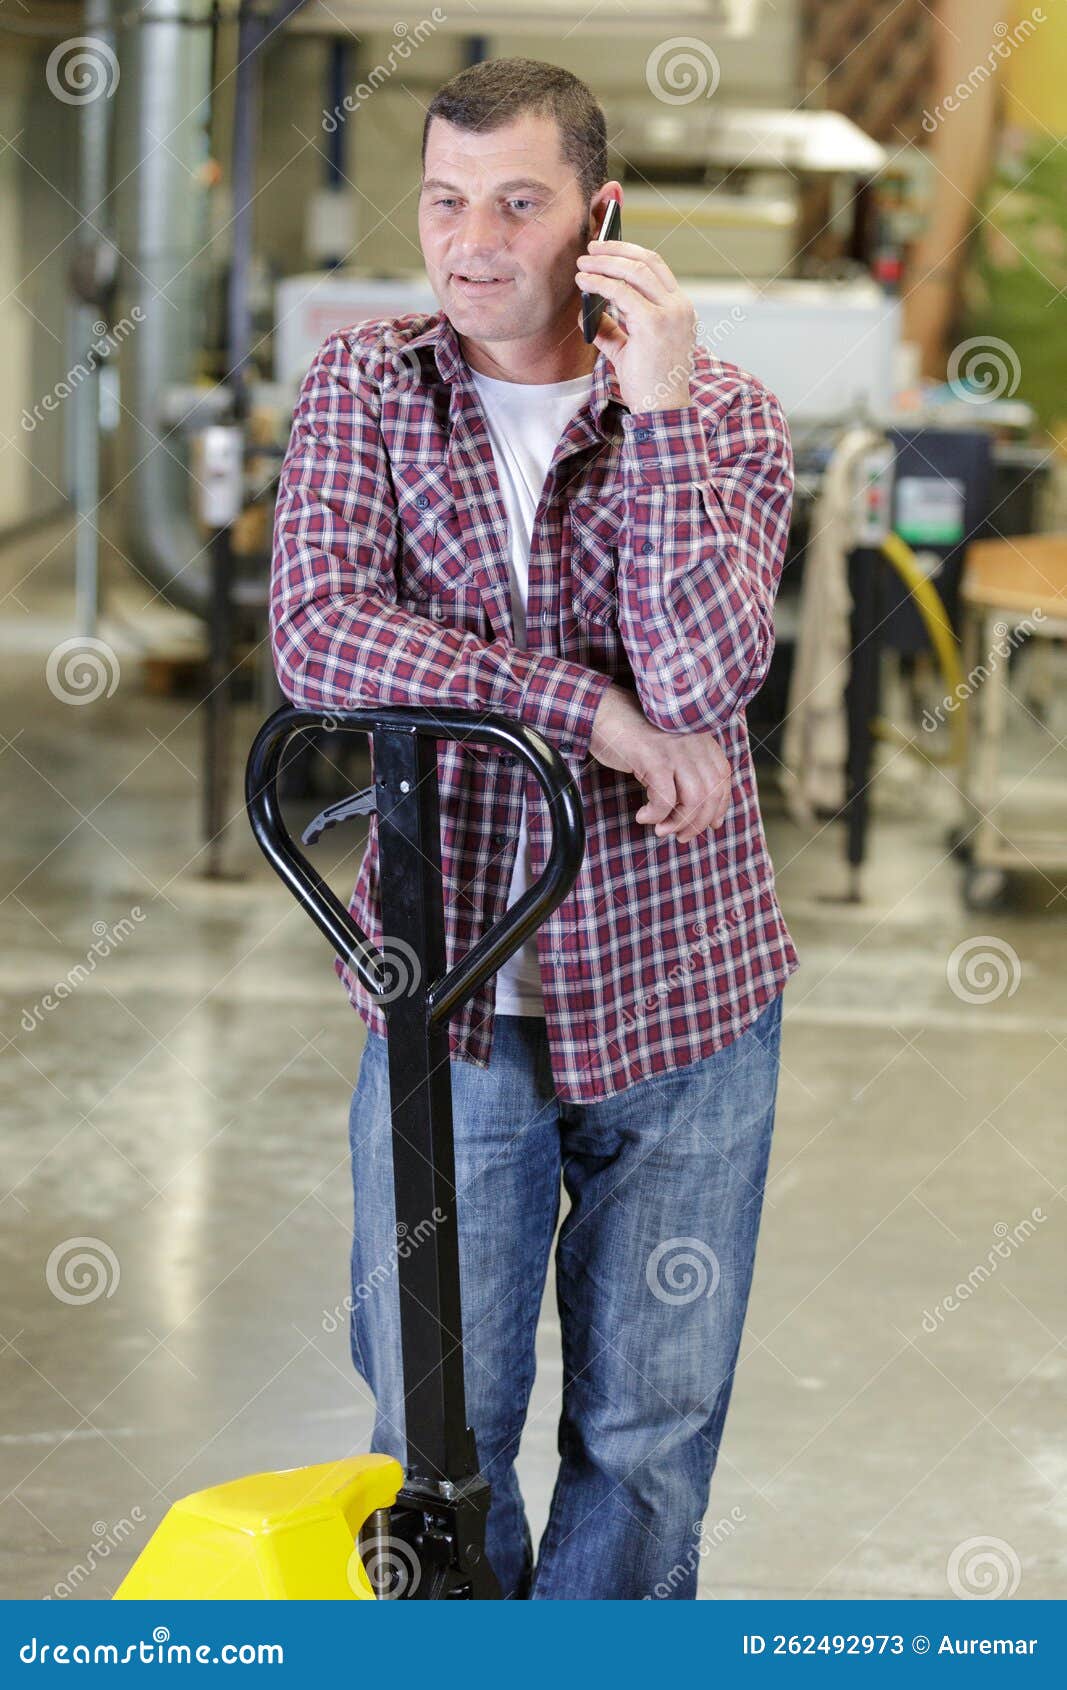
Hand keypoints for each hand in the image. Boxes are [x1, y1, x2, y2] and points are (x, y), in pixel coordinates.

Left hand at [576, 238, 696, 413]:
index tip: (606, 248)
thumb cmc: (648, 384)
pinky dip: (600, 283)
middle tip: (590, 248)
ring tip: (583, 264)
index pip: (656, 267)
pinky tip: (584, 282)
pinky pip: (622, 292)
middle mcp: (679, 306)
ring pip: (634, 271)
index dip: (629, 251)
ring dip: (604, 263)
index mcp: (679, 308)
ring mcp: (669, 313)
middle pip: (647, 260)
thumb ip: (611, 329)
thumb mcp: (628, 349)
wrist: (662, 410)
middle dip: (615, 249)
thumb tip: (585, 313)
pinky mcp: (653, 324)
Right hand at [589, 686, 730, 841]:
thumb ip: (685, 772)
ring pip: (693, 800)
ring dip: (678, 823)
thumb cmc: (632, 736)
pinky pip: (664, 798)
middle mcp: (694, 743)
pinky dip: (655, 815)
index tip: (711, 825)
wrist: (603, 712)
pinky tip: (643, 816)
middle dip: (697, 823)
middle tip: (680, 836)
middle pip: (711, 794)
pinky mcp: (654, 757)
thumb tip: (696, 813)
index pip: (722, 779)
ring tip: (661, 830)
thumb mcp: (668, 751)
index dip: (720, 806)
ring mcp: (675, 750)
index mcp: (701, 741)